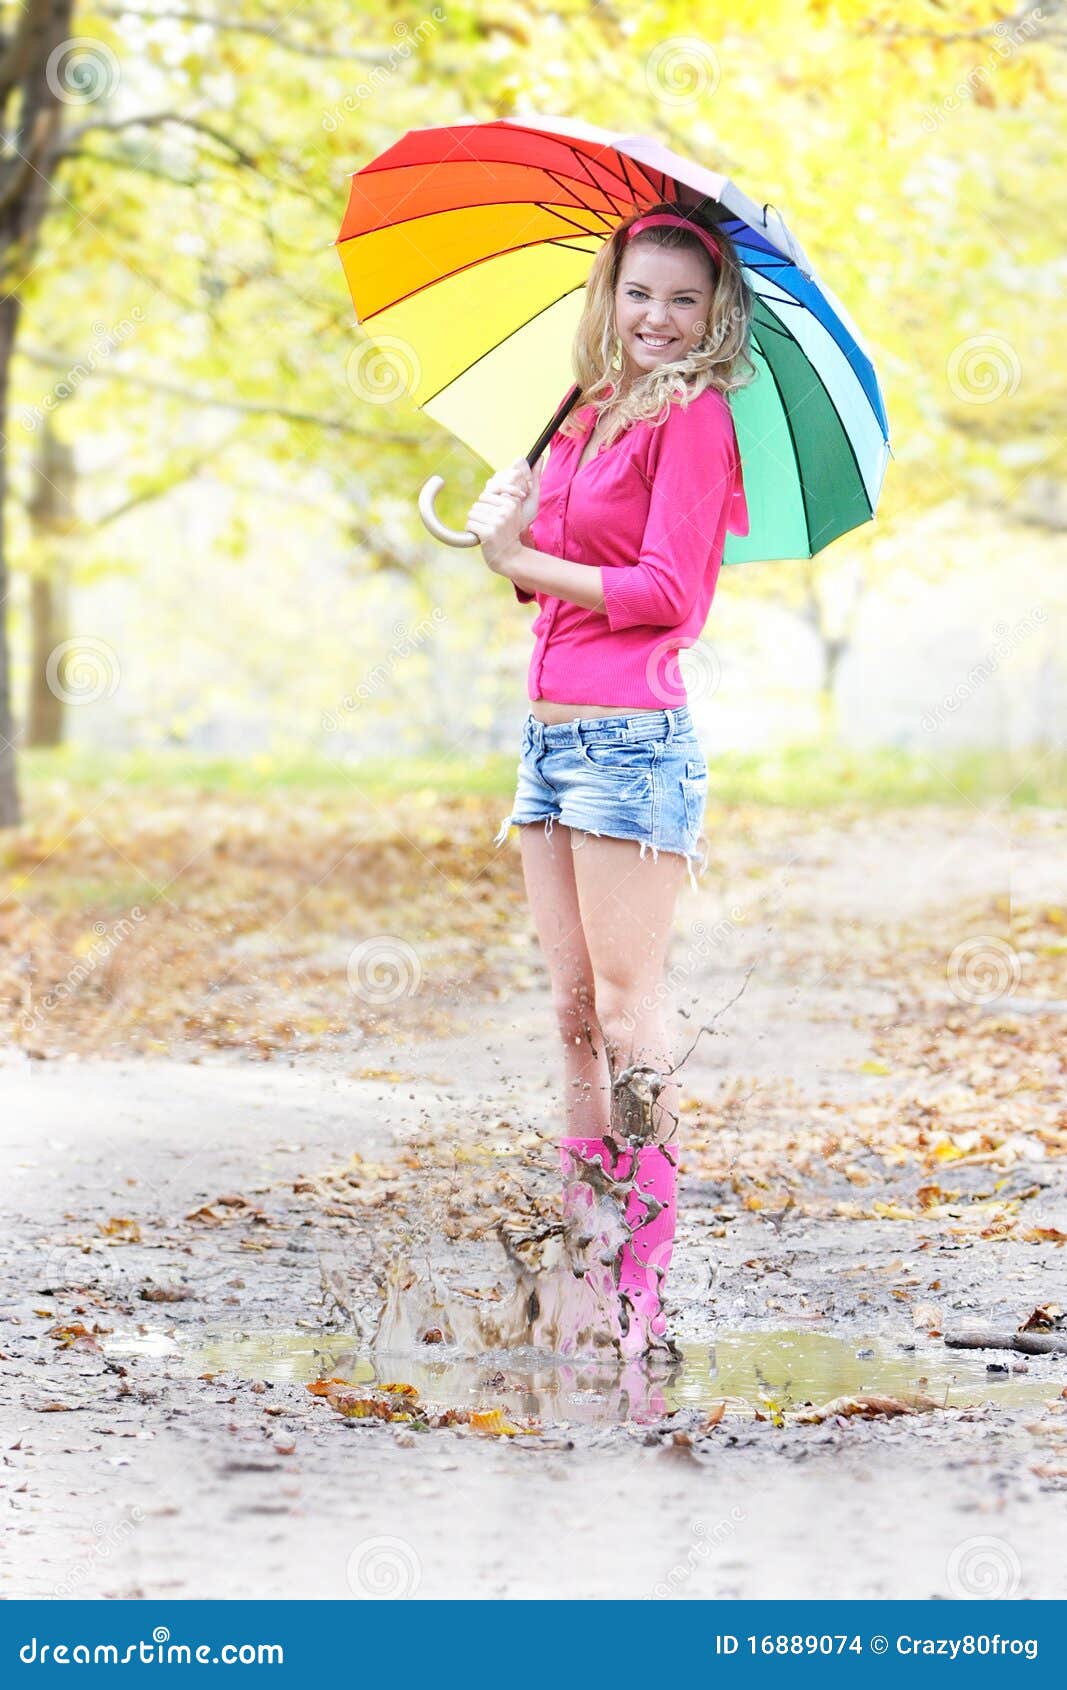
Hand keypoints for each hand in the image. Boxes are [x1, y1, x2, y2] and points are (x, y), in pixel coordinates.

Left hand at [466, 457, 541, 571]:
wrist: (510, 557)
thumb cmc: (510, 531)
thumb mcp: (517, 508)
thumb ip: (522, 484)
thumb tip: (540, 456)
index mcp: (512, 502)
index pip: (487, 494)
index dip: (487, 506)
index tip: (496, 516)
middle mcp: (506, 510)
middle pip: (478, 503)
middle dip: (481, 514)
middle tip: (492, 525)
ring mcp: (498, 522)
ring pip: (472, 513)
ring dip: (476, 523)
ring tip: (488, 531)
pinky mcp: (488, 533)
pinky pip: (470, 524)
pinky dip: (472, 531)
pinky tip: (483, 537)